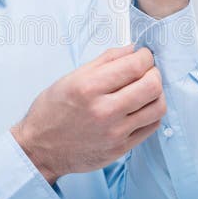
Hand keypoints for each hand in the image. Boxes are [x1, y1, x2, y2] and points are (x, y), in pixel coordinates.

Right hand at [10, 44, 166, 183]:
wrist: (40, 149)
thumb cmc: (52, 112)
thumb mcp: (71, 78)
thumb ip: (105, 61)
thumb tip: (132, 49)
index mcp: (89, 88)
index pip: (135, 66)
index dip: (145, 56)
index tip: (143, 55)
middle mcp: (104, 110)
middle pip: (152, 85)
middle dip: (154, 72)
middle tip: (147, 70)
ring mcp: (114, 132)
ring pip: (157, 107)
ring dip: (157, 93)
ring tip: (145, 89)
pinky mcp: (121, 148)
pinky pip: (151, 126)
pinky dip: (151, 112)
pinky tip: (141, 107)